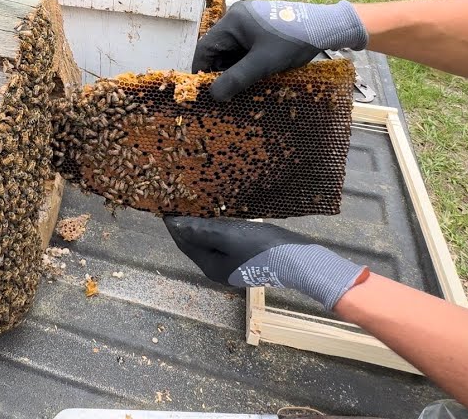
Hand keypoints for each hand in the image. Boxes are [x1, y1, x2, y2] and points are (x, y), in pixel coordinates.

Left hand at [165, 216, 366, 310]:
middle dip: (187, 223)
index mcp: (210, 267)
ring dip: (203, 224)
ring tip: (196, 203)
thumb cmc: (262, 248)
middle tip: (180, 199)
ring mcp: (234, 265)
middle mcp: (219, 269)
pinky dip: (218, 227)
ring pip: (211, 241)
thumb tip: (173, 224)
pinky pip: (225, 241)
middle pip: (195, 243)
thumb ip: (200, 230)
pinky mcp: (247, 258)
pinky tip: (221, 213)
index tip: (166, 202)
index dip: (174, 223)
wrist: (301, 260)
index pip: (184, 242)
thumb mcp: (229, 236)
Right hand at [193, 0, 367, 101]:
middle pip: (218, 49)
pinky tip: (255, 75)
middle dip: (221, 71)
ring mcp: (250, 21)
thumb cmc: (292, 41)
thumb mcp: (263, 63)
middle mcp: (237, 18)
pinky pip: (246, 47)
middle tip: (228, 92)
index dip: (202, 70)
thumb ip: (236, 79)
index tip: (205, 92)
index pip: (205, 48)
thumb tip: (214, 95)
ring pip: (233, 50)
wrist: (325, 26)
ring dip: (235, 68)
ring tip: (242, 86)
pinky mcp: (262, 27)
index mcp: (232, 22)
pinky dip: (246, 62)